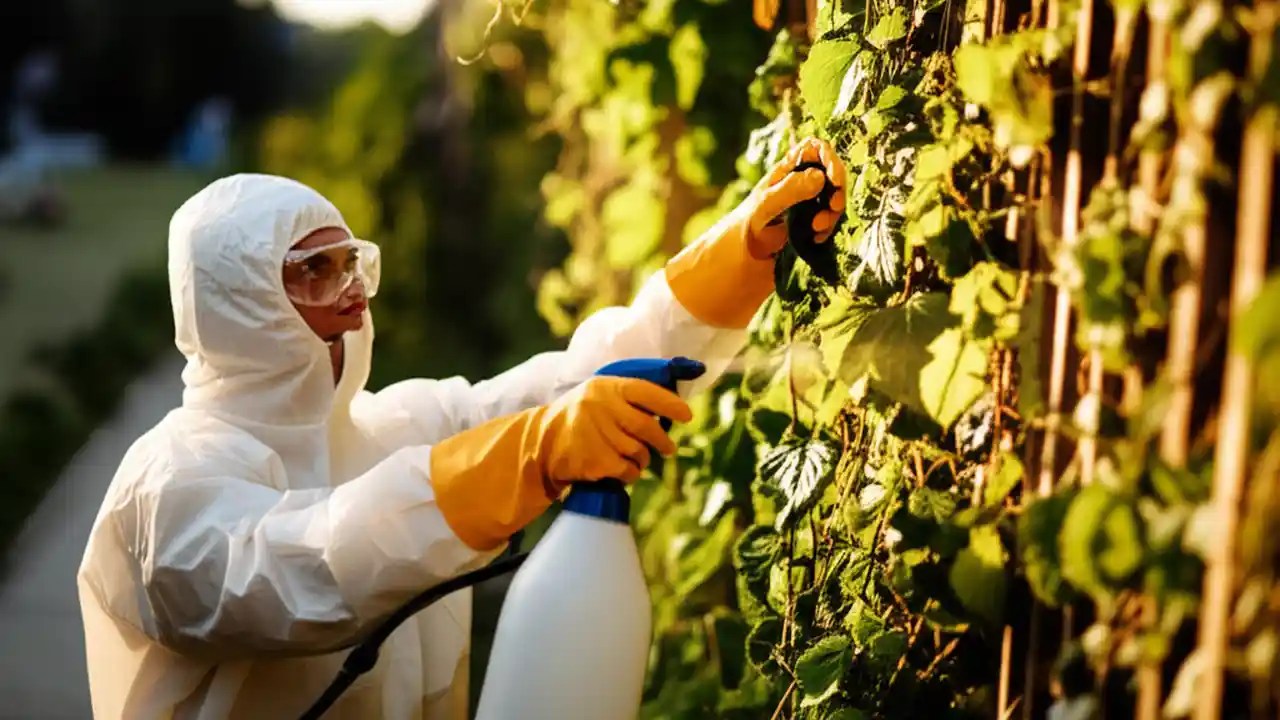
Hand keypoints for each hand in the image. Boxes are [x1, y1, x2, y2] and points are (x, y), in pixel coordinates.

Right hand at [536, 376, 691, 487]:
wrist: (542, 443)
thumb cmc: (580, 417)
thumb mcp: (598, 395)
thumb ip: (628, 399)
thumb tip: (669, 412)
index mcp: (605, 387)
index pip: (646, 392)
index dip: (670, 404)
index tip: (687, 416)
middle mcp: (600, 407)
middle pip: (646, 426)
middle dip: (662, 441)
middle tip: (669, 448)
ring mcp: (595, 434)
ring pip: (639, 451)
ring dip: (644, 459)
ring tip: (637, 459)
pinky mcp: (594, 461)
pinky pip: (628, 470)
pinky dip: (631, 473)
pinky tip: (622, 470)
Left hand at [742, 137, 847, 258]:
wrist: (744, 246)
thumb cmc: (749, 220)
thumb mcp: (767, 204)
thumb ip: (790, 190)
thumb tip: (820, 176)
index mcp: (788, 167)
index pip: (815, 149)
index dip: (830, 158)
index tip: (834, 179)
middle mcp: (801, 178)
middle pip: (832, 174)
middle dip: (837, 192)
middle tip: (834, 208)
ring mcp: (808, 197)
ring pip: (833, 197)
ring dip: (832, 214)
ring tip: (817, 228)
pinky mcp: (811, 216)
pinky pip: (828, 217)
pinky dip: (827, 228)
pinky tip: (816, 238)